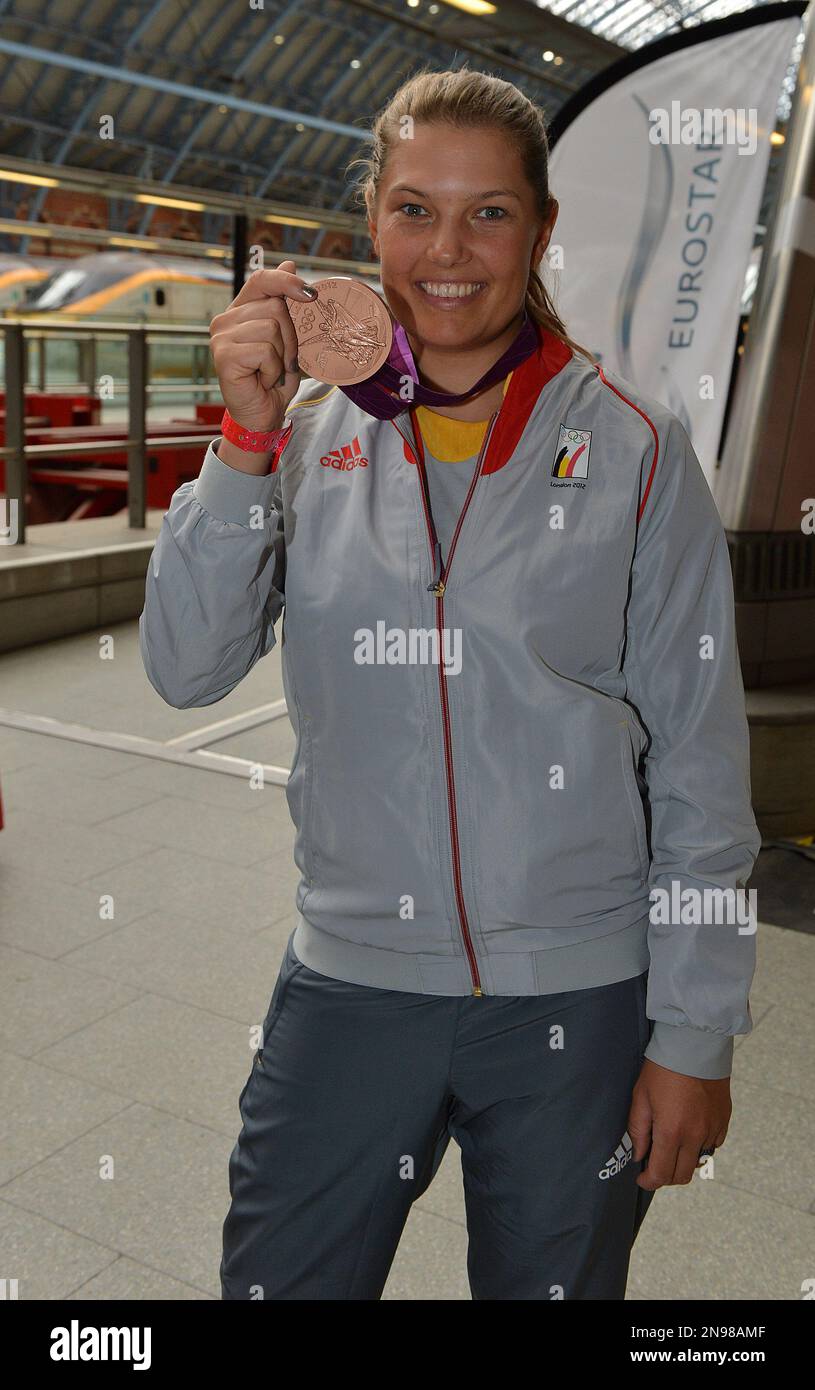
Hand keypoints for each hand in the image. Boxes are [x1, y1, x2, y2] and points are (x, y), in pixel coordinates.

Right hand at [209, 259, 313, 433]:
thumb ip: (284, 302)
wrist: (261, 415)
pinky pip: (265, 350)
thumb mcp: (286, 337)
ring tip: (269, 371)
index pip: (261, 280)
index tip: (310, 294)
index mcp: (240, 311)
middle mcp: (225, 320)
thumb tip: (289, 262)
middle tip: (279, 360)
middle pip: (275, 306)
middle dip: (290, 337)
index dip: (286, 281)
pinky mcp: (224, 355)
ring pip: (272, 328)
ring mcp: (221, 337)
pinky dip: (272, 368)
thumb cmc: (272, 379)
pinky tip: (262, 379)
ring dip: (282, 355)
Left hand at [627, 1058, 730, 1189]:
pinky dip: (700, 1146)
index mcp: (671, 1132)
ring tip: (671, 1144)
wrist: (694, 1044)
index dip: (649, 1181)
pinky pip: (713, 1145)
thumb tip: (639, 1155)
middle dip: (665, 1176)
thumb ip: (638, 1130)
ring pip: (698, 1161)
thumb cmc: (663, 1068)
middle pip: (682, 1175)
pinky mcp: (724, 1120)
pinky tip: (689, 1131)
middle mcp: (695, 1136)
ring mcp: (712, 1129)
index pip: (661, 1174)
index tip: (641, 1177)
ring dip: (683, 1160)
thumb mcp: (641, 1097)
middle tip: (654, 1163)